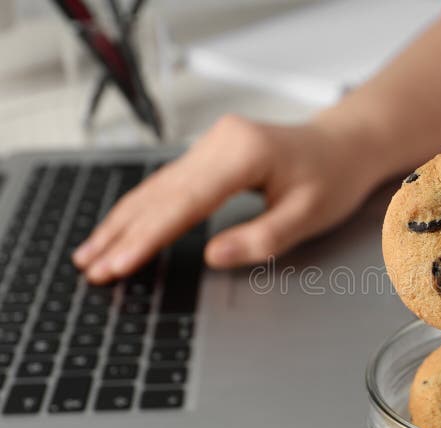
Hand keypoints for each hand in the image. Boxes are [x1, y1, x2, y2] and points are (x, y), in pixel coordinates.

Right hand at [73, 115, 379, 282]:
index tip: (118, 264)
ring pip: (157, 186)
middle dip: (122, 233)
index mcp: (243, 153)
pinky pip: (168, 183)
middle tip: (90, 266)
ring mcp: (212, 143)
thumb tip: (213, 256)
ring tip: (91, 251)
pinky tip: (122, 225)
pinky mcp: (210, 151)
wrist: (344, 146)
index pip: (183, 203)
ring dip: (123, 220)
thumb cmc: (332, 178)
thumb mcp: (308, 215)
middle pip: (160, 193)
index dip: (147, 237)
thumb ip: (261, 238)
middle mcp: (220, 141)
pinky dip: (143, 208)